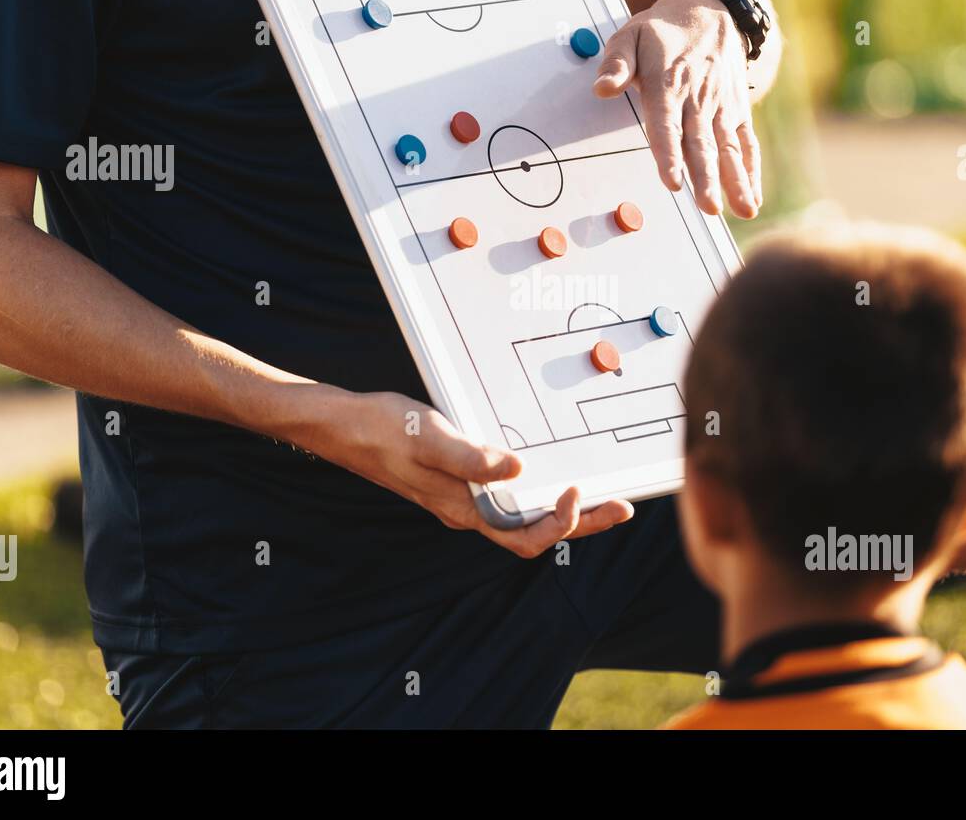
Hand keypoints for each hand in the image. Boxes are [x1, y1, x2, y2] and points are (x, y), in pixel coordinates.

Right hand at [289, 387, 634, 556]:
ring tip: (600, 494)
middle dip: (583, 522)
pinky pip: (506, 496)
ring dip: (564, 509)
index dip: (564, 522)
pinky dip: (535, 489)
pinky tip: (546, 470)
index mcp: (464, 509)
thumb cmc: (382, 431)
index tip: (580, 490)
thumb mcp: (429, 438)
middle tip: (624, 506)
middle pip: (535, 533)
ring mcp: (463, 497)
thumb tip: (518, 469)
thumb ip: (472, 457)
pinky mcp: (457, 480)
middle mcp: (468, 510)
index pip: (527, 538)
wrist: (341, 426)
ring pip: (523, 516)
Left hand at [593, 0, 761, 218]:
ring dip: (736, 181)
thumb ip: (616, 64)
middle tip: (709, 207)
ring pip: (728, 149)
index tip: (672, 180)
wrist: (709, 13)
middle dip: (706, 178)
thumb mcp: (630, 36)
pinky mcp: (737, 112)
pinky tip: (752, 199)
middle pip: (701, 144)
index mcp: (667, 83)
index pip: (667, 124)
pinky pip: (746, 144)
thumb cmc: (661, 33)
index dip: (669, 154)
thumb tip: (602, 88)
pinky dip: (752, 171)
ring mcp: (721, 108)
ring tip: (742, 211)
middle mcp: (697, 99)